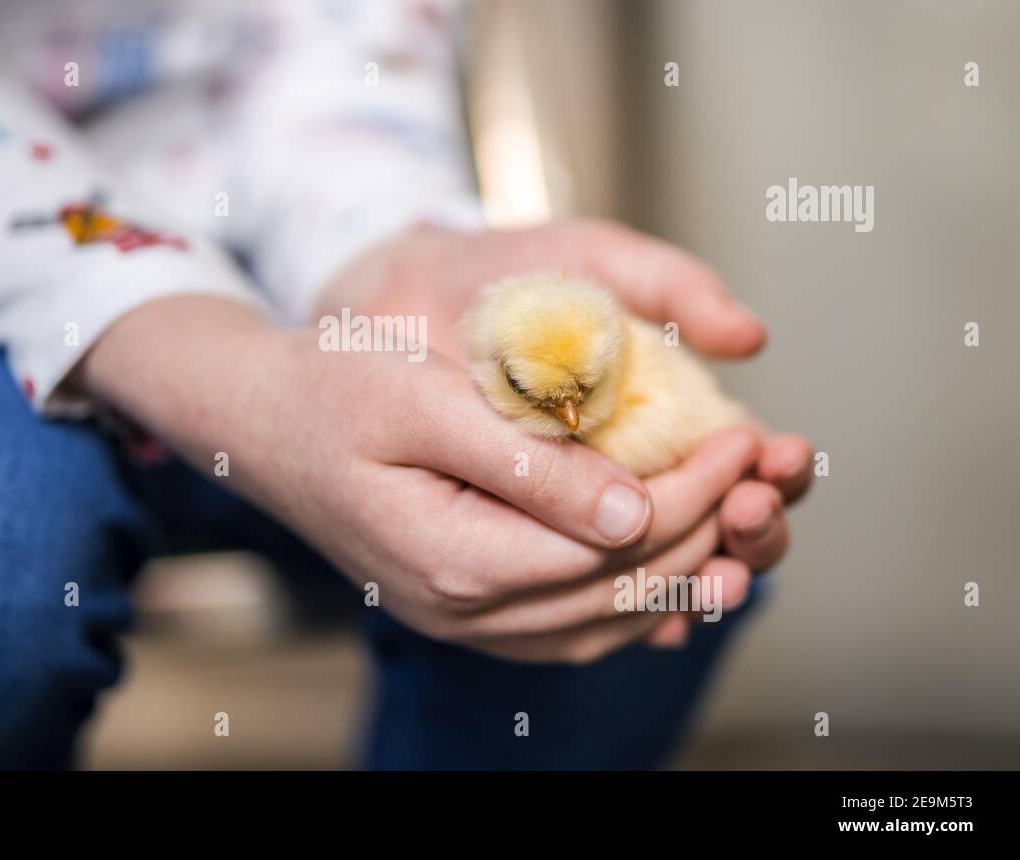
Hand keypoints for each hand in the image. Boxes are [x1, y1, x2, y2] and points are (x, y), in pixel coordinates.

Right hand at [75, 295, 760, 662]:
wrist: (261, 423)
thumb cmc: (335, 388)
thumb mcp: (426, 400)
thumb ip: (527, 460)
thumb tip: (633, 513)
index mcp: (451, 556)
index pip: (609, 546)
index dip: (691, 492)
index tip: (743, 435)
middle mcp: (458, 609)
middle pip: (616, 592)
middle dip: (702, 530)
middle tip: (758, 467)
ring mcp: (458, 620)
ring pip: (599, 624)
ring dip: (679, 577)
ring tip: (736, 522)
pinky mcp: (460, 608)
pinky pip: (564, 631)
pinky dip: (627, 602)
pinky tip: (666, 568)